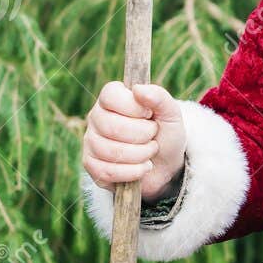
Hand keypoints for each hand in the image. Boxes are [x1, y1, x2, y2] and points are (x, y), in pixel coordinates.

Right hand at [82, 81, 184, 202]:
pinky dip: (132, 172)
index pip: (110, 96)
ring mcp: (91, 142)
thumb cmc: (165, 135)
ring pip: (110, 150)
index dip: (134, 107)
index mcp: (111, 98)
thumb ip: (159, 97)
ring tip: (149, 152)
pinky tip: (142, 168)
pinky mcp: (92, 166)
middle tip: (152, 136)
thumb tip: (138, 89)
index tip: (149, 114)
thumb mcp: (170, 114)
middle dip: (142, 135)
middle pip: (111, 125)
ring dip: (140, 155)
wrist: (166, 167)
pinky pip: (107, 171)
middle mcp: (96, 117)